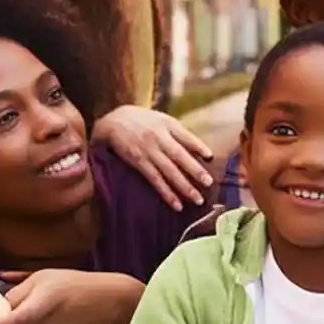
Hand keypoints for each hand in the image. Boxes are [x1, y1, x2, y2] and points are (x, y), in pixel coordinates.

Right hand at [94, 105, 214, 209]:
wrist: (113, 121)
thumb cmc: (142, 120)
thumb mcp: (160, 118)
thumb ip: (177, 132)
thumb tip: (198, 149)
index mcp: (167, 125)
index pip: (186, 136)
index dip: (198, 146)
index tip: (210, 157)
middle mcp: (158, 137)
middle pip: (179, 155)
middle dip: (194, 170)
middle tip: (209, 183)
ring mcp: (148, 151)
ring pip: (168, 171)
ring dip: (183, 186)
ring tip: (197, 200)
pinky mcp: (138, 163)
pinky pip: (155, 180)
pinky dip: (166, 193)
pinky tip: (176, 204)